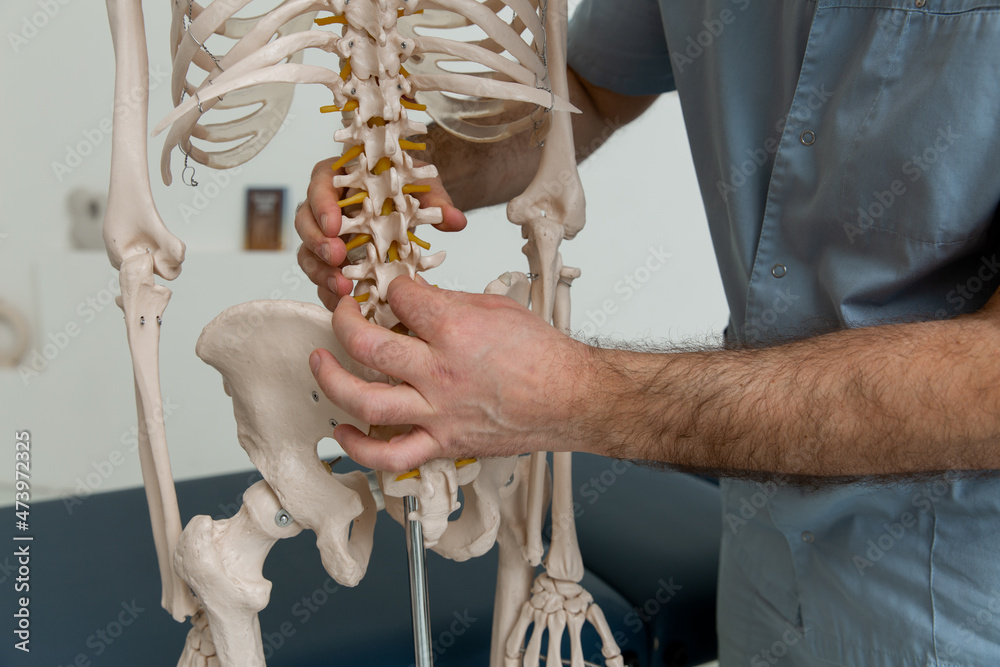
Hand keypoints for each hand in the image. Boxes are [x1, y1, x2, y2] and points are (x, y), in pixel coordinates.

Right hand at [295, 157, 467, 310]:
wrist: (403, 205)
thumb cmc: (402, 189)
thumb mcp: (421, 187)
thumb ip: (435, 201)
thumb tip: (455, 220)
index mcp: (341, 179)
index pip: (320, 185)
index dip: (323, 206)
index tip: (336, 225)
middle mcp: (325, 208)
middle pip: (304, 222)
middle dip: (318, 242)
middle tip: (337, 257)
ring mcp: (325, 237)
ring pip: (307, 253)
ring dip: (321, 271)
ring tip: (343, 286)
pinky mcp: (330, 263)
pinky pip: (321, 278)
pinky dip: (329, 290)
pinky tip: (345, 301)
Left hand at [309, 277, 595, 471]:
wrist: (571, 400)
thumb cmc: (543, 356)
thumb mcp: (497, 308)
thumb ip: (449, 303)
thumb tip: (413, 300)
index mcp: (456, 330)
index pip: (400, 298)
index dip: (390, 288)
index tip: (390, 291)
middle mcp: (440, 372)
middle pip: (366, 345)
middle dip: (344, 321)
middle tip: (343, 313)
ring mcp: (437, 412)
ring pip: (364, 402)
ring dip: (332, 380)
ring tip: (321, 362)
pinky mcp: (442, 443)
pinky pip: (389, 455)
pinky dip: (358, 448)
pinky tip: (342, 432)